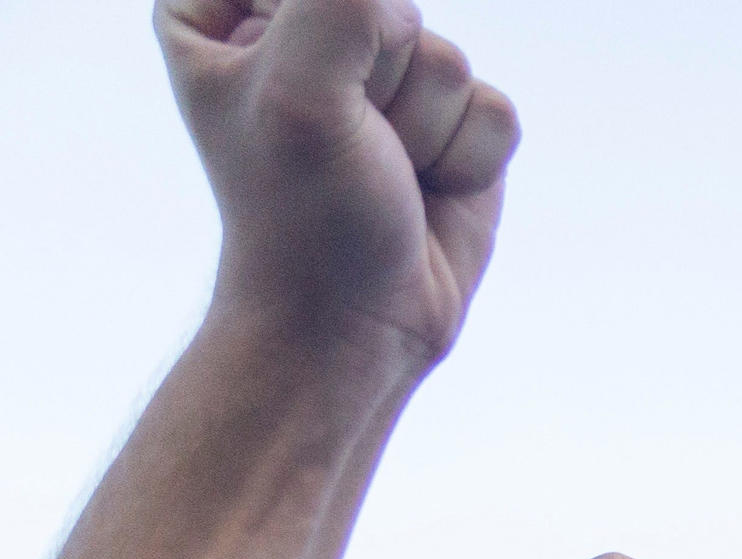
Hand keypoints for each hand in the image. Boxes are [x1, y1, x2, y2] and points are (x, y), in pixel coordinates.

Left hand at [163, 0, 519, 375]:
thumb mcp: (301, 90)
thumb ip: (345, 4)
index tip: (298, 101)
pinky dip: (470, 158)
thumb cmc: (307, 215)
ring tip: (388, 174)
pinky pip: (493, 107)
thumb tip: (401, 8)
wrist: (357, 321)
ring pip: (448, 59)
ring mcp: (384, 83)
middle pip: (390, 10)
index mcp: (226, 17)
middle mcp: (306, 38)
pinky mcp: (449, 126)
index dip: (318, 38)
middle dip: (386, 85)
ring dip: (427, 130)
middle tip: (354, 146)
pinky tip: (430, 190)